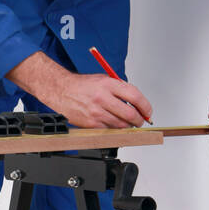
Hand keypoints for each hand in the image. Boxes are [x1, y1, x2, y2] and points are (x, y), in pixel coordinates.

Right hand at [8, 51, 151, 127]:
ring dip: (128, 126)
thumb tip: (137, 102)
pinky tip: (112, 124)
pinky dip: (114, 129)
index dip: (145, 107)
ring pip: (121, 125)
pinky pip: (109, 130)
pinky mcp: (90, 123)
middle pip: (130, 114)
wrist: (60, 90)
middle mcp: (102, 98)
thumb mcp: (103, 79)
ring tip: (127, 123)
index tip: (148, 111)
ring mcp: (96, 112)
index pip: (135, 96)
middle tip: (140, 121)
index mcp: (108, 84)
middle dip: (139, 120)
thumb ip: (120, 89)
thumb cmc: (82, 85)